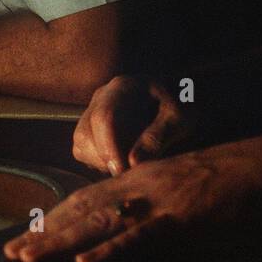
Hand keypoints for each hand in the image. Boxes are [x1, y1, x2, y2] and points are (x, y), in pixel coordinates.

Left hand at [5, 134, 261, 261]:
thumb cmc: (235, 179)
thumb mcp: (188, 190)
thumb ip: (161, 207)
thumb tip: (134, 226)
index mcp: (143, 177)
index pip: (89, 198)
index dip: (56, 217)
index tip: (28, 235)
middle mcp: (144, 184)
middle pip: (84, 209)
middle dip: (46, 232)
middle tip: (12, 253)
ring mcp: (161, 200)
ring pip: (100, 222)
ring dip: (62, 241)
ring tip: (31, 258)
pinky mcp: (183, 217)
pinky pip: (141, 237)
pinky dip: (111, 250)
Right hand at [73, 75, 193, 175]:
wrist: (177, 99)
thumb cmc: (180, 106)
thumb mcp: (179, 119)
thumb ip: (157, 137)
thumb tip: (133, 162)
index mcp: (123, 88)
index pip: (104, 117)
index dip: (109, 147)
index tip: (123, 171)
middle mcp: (101, 97)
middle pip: (86, 132)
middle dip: (106, 159)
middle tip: (131, 173)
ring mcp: (92, 111)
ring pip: (81, 143)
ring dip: (101, 162)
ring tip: (129, 165)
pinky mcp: (90, 127)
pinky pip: (83, 150)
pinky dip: (98, 162)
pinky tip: (121, 162)